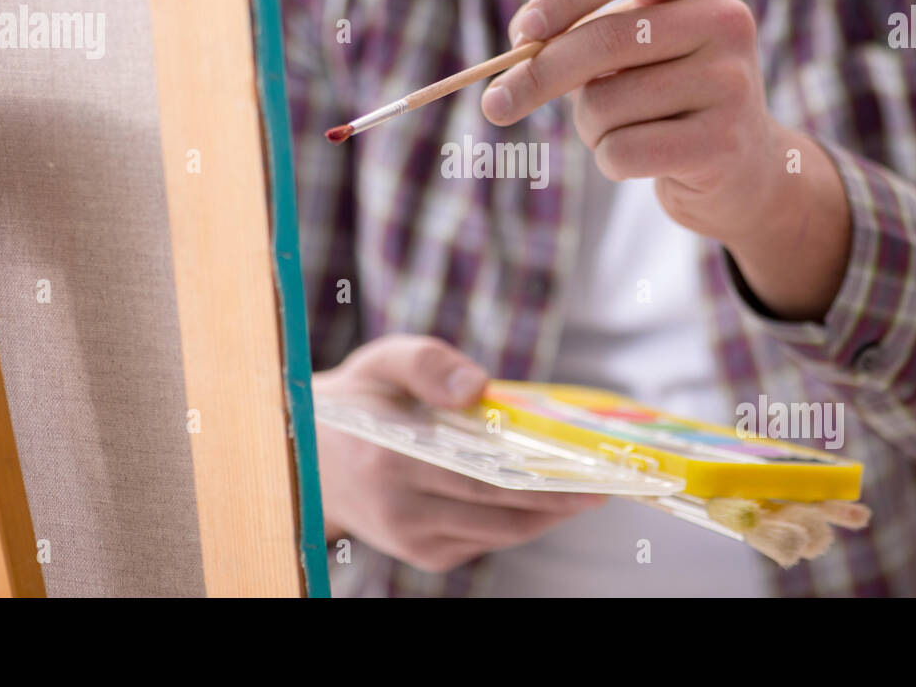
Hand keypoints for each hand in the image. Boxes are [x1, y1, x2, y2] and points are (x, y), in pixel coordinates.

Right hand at [314, 334, 606, 572]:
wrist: (309, 458)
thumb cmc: (358, 403)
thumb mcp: (381, 362)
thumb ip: (426, 362)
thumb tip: (478, 387)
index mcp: (391, 461)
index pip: (484, 477)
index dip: (542, 479)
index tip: (588, 470)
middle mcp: (401, 510)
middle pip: (501, 511)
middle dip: (560, 500)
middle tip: (606, 483)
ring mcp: (412, 541)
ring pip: (501, 533)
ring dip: (546, 514)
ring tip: (587, 490)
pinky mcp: (423, 555)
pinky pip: (487, 540)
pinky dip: (519, 521)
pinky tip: (544, 498)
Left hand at [480, 0, 851, 318]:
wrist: (747, 166)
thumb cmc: (669, 98)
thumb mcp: (636, 53)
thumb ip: (582, 41)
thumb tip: (511, 61)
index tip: (521, 32)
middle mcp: (725, 22)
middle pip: (604, 39)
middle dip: (537, 76)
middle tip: (496, 104)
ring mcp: (730, 82)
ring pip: (606, 104)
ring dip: (590, 126)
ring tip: (623, 129)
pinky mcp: (722, 143)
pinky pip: (622, 151)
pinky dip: (610, 160)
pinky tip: (642, 157)